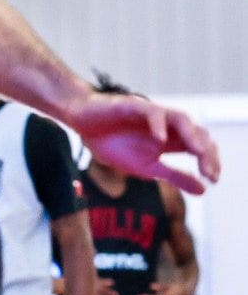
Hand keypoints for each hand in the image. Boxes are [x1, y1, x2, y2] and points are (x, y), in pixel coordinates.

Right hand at [64, 92, 219, 192]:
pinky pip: (151, 112)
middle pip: (198, 132)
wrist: (82, 125)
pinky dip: (158, 124)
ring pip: (181, 119)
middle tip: (208, 171)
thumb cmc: (113, 143)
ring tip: (197, 152)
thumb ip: (175, 175)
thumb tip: (204, 190)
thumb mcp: (147, 167)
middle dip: (206, 152)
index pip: (201, 147)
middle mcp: (167, 126)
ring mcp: (151, 114)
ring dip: (192, 135)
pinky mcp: (133, 105)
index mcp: (172, 140)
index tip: (212, 180)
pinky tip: (161, 140)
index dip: (210, 161)